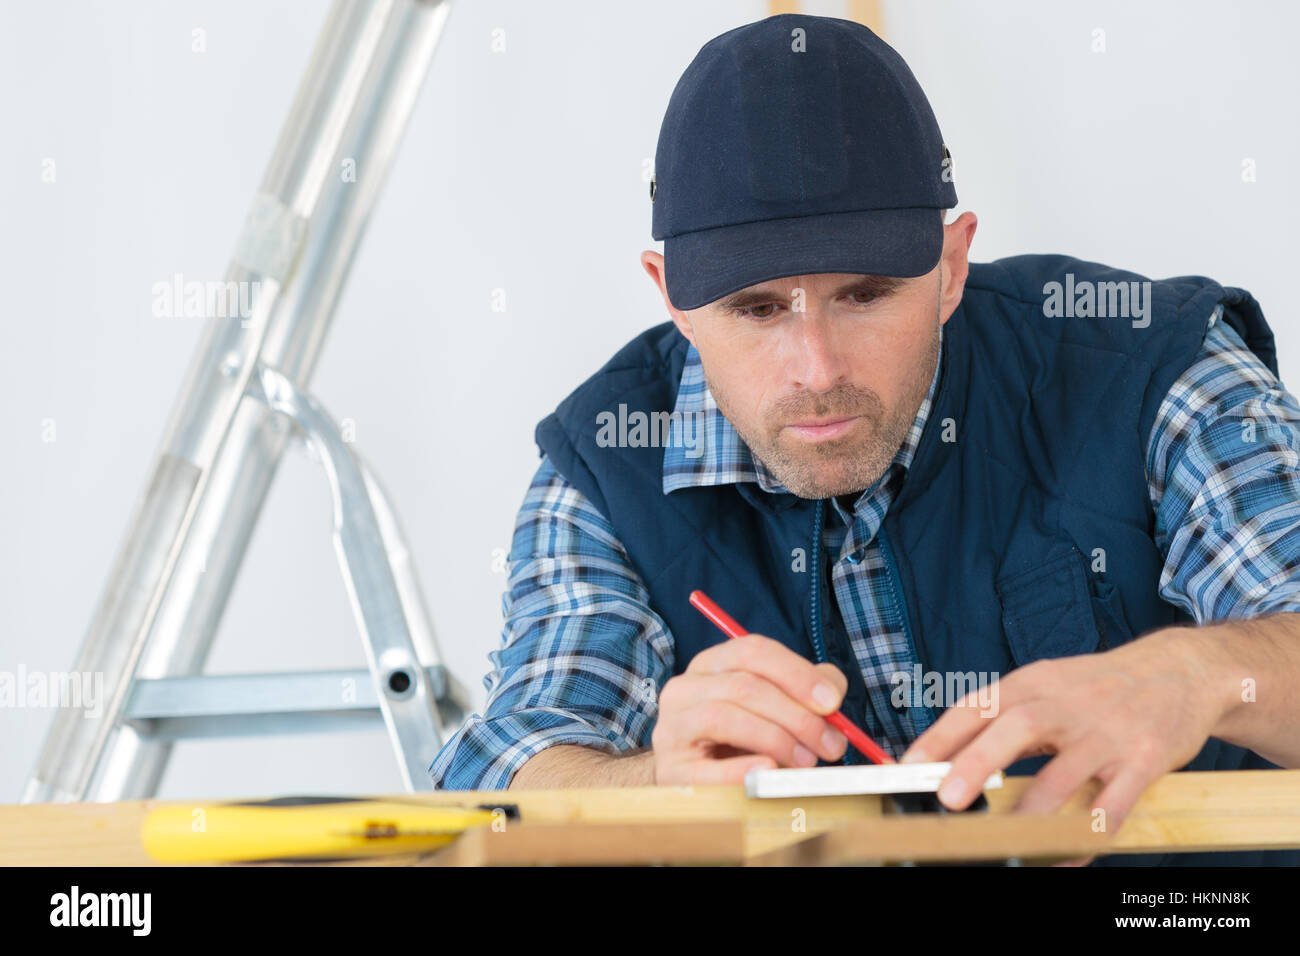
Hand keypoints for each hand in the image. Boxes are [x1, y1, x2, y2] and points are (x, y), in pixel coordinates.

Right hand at [651, 634, 849, 784]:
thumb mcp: (771, 707)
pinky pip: (707, 767)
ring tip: (805, 762)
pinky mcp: (670, 769)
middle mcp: (684, 688)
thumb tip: (832, 691)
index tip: (832, 702)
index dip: (797, 673)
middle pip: (743, 686)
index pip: (752, 650)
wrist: (691, 778)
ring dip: (776, 739)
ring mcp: (672, 727)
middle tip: (831, 744)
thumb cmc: (738, 740)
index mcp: (710, 664)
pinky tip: (769, 771)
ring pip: (724, 717)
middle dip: (796, 715)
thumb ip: (805, 692)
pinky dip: (742, 769)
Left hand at [899, 628, 1226, 862]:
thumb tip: (948, 760)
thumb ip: (1003, 719)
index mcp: (1032, 683)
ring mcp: (1106, 732)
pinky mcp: (1143, 760)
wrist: (1180, 671)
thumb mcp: (1047, 686)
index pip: (977, 706)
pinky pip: (1111, 804)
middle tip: (948, 799)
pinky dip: (1085, 835)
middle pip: (1015, 729)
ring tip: (1003, 844)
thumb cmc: (1097, 687)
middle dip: (977, 764)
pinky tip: (1064, 855)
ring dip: (1030, 813)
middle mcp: (1066, 704)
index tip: (908, 768)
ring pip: (1063, 774)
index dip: (940, 737)